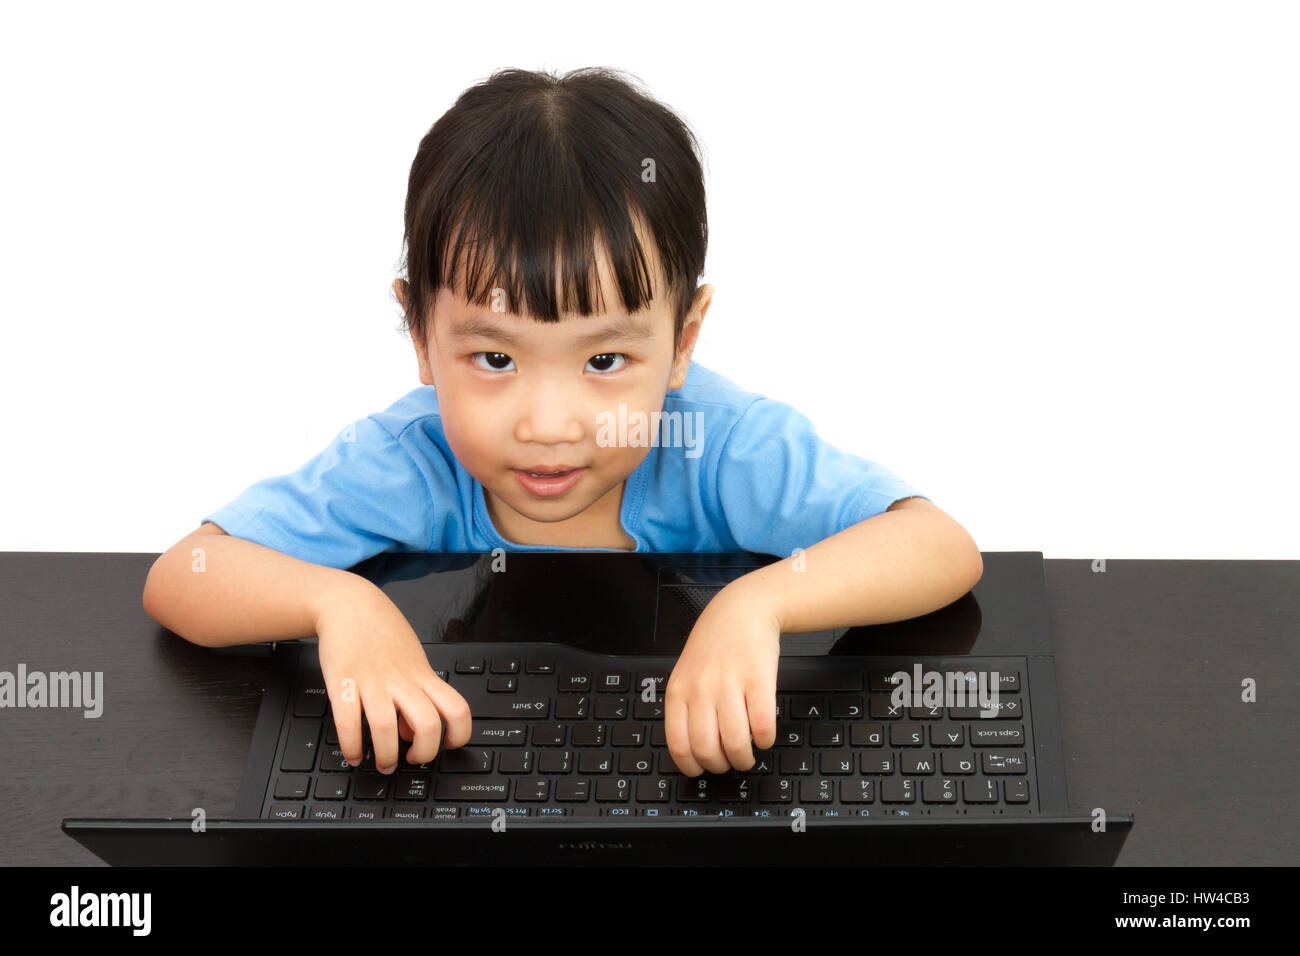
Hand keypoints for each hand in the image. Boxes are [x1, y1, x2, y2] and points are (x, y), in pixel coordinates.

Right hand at [314, 579, 471, 773]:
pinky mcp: (344, 682)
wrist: (350, 603)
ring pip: (387, 728)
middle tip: (411, 760)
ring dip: (386, 756)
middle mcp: (401, 680)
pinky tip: (353, 753)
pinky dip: (351, 746)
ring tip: (383, 763)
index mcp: (422, 675)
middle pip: (428, 724)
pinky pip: (348, 722)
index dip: (459, 734)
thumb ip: (416, 694)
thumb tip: (411, 734)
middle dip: (423, 753)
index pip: (457, 708)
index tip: (448, 746)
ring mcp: (373, 681)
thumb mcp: (411, 658)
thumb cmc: (382, 631)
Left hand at [663, 582, 781, 775]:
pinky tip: (763, 737)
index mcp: (679, 691)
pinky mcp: (758, 679)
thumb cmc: (714, 645)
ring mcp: (730, 684)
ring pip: (734, 742)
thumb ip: (685, 706)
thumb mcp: (686, 673)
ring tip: (747, 756)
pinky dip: (764, 740)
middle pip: (707, 748)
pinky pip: (761, 725)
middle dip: (719, 766)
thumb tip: (691, 750)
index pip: (679, 743)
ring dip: (743, 759)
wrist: (743, 610)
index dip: (691, 766)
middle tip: (728, 764)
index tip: (701, 770)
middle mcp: (701, 689)